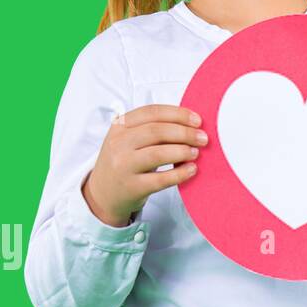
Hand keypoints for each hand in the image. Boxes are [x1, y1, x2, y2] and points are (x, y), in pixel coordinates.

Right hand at [81, 104, 206, 226]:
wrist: (103, 194)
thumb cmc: (124, 161)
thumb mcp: (129, 139)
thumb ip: (153, 128)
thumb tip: (192, 124)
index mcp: (119, 127)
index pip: (152, 112)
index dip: (178, 114)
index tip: (198, 120)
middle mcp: (118, 144)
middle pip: (156, 131)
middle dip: (185, 133)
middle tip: (203, 138)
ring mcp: (123, 167)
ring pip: (158, 154)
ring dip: (183, 151)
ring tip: (196, 153)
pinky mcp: (131, 187)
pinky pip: (161, 179)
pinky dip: (180, 173)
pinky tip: (192, 170)